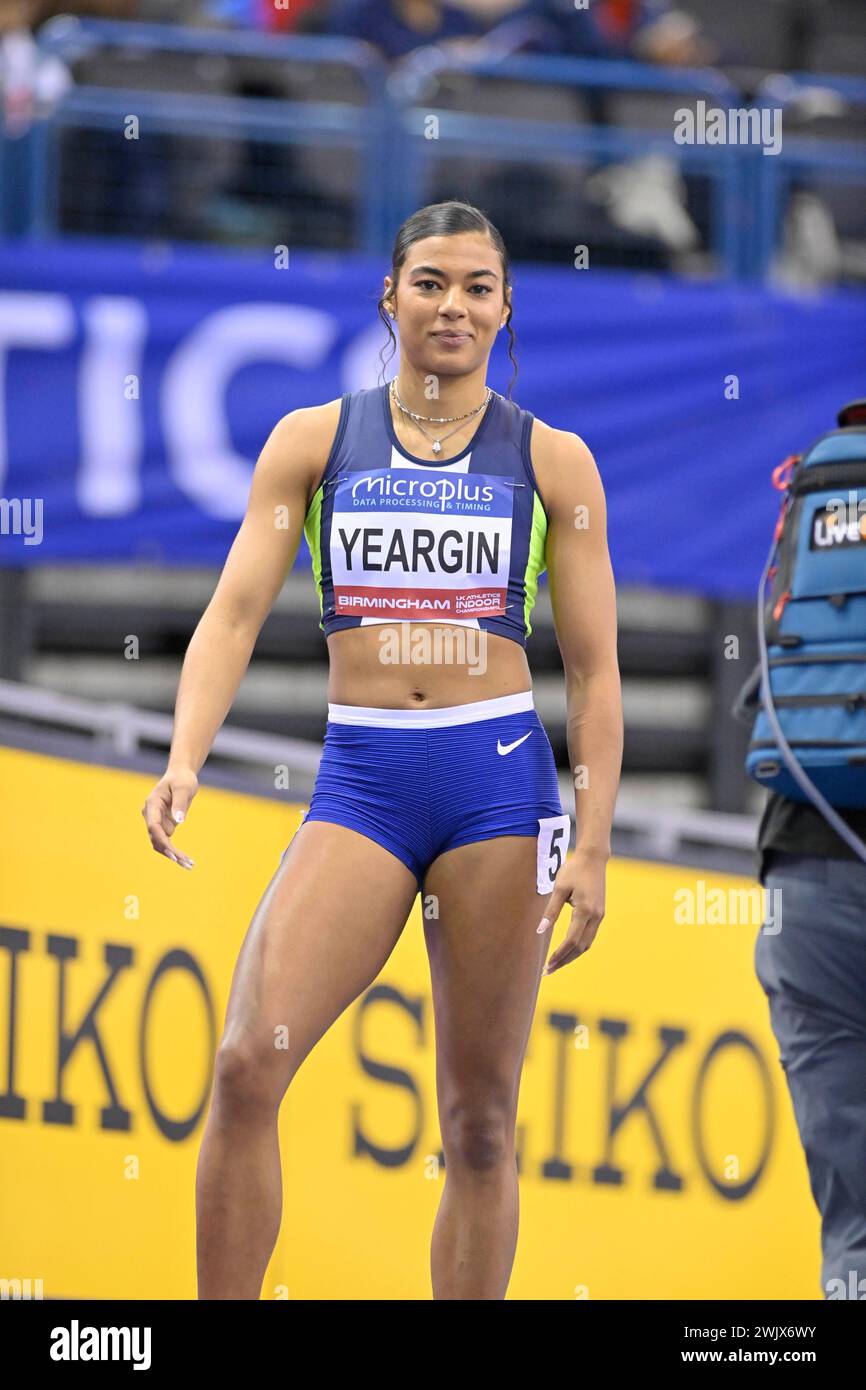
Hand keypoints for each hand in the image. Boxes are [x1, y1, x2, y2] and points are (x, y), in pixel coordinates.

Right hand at [141, 765, 197, 868]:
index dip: (162, 840)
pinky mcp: (163, 826)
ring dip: (173, 855)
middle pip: (156, 838)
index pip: (153, 826)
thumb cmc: (182, 779)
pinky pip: (167, 842)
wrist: (181, 776)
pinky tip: (187, 861)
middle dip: (170, 852)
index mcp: (152, 804)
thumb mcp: (184, 788)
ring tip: (189, 865)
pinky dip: (175, 852)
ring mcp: (156, 822)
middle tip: (186, 863)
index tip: (173, 853)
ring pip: (160, 844)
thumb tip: (179, 821)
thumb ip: (180, 803)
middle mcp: (151, 815)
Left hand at [537, 847, 607, 972]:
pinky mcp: (599, 914)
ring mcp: (599, 916)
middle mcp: (595, 916)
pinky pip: (589, 936)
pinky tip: (567, 950)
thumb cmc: (574, 870)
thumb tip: (540, 930)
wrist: (593, 858)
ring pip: (587, 944)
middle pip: (580, 947)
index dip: (559, 955)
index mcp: (585, 910)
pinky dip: (578, 947)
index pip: (571, 940)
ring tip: (555, 964)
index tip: (547, 965)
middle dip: (564, 960)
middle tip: (548, 971)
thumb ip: (551, 911)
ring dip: (572, 956)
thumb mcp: (559, 888)